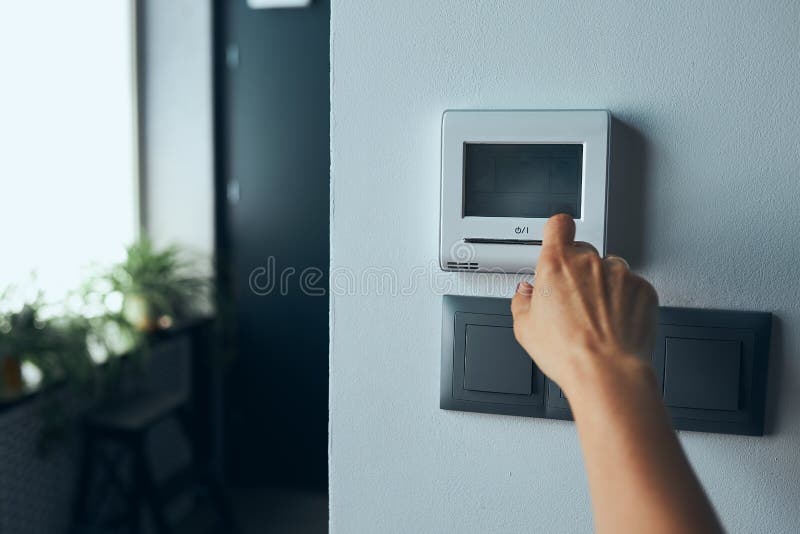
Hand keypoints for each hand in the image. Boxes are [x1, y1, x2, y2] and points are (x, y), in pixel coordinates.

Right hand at [510, 214, 658, 395]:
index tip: (558, 239)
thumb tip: (525, 294)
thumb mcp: (525, 329)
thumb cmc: (568, 352)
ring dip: (603, 285)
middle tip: (574, 299)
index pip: (558, 225)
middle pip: (584, 252)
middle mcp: (589, 262)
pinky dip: (625, 300)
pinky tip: (615, 323)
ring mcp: (619, 274)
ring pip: (610, 269)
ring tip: (597, 316)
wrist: (607, 372)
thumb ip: (522, 302)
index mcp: (556, 264)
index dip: (558, 231)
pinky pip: (632, 287)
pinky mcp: (643, 289)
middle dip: (578, 270)